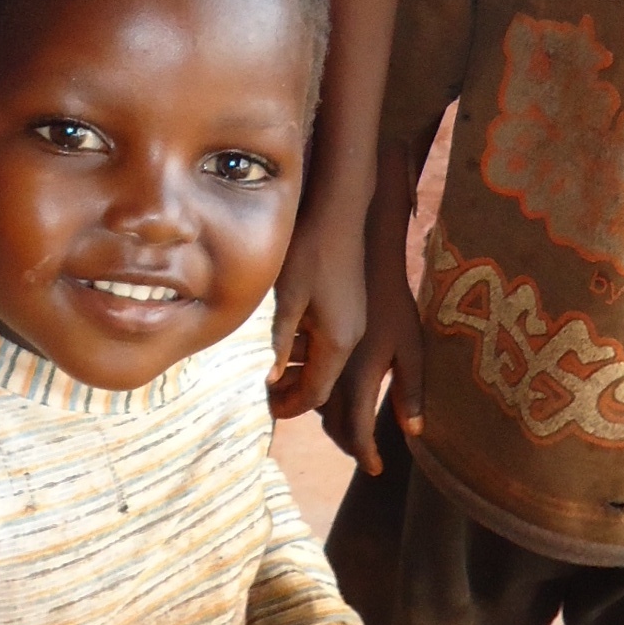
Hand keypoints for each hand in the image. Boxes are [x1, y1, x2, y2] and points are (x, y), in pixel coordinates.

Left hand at [267, 204, 367, 419]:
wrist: (340, 213)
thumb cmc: (310, 252)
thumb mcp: (288, 299)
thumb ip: (280, 340)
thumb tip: (272, 377)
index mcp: (338, 341)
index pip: (316, 392)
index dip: (291, 406)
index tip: (268, 411)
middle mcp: (352, 338)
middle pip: (326, 383)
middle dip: (297, 395)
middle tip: (268, 397)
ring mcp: (355, 323)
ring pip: (330, 365)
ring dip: (304, 375)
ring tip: (274, 377)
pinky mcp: (353, 309)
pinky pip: (333, 346)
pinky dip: (312, 355)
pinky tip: (291, 347)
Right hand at [320, 266, 424, 469]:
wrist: (363, 263)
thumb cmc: (394, 305)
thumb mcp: (411, 349)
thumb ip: (410, 391)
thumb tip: (414, 431)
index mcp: (361, 382)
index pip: (358, 433)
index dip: (366, 455)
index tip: (376, 469)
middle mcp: (334, 377)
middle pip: (332, 425)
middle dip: (347, 443)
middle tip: (362, 451)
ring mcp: (317, 361)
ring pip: (315, 407)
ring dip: (329, 422)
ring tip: (346, 430)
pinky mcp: (307, 346)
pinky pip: (306, 383)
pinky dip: (316, 398)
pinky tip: (331, 395)